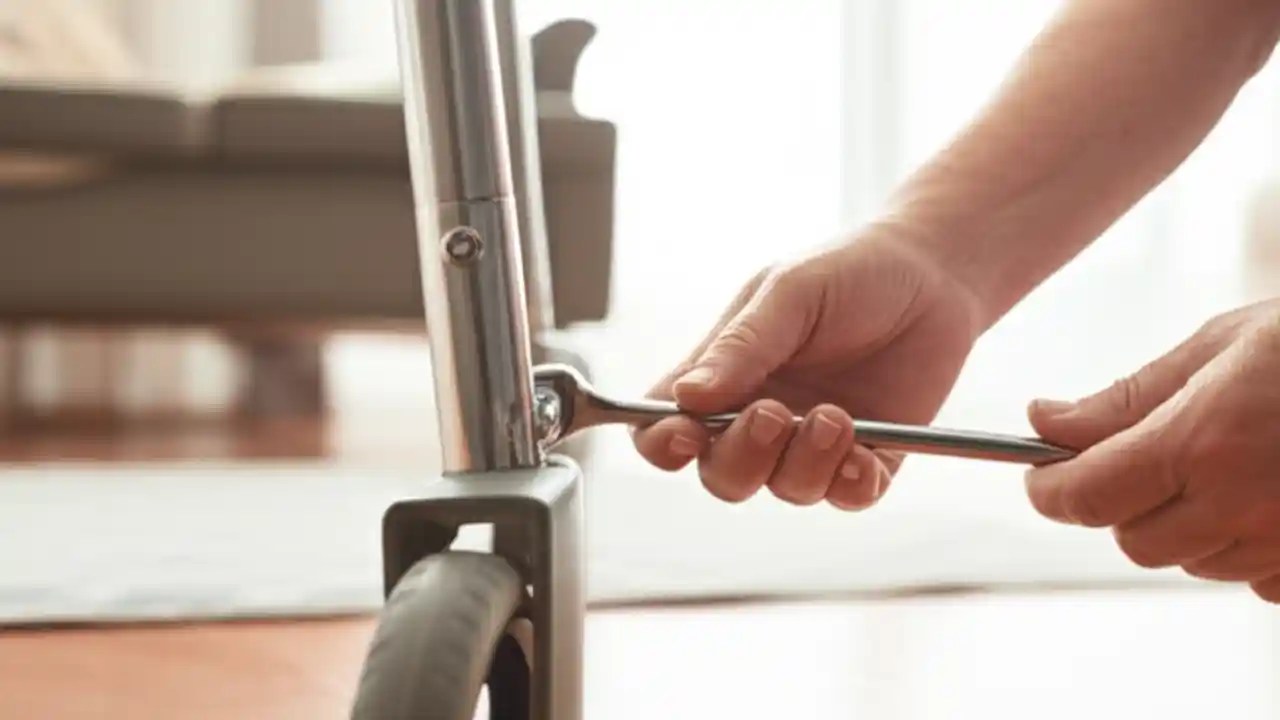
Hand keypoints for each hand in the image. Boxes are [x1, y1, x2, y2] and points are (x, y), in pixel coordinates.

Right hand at [631, 224, 983, 509]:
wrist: (935, 274)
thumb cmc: (849, 272)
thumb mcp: (789, 293)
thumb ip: (741, 346)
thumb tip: (685, 397)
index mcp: (723, 375)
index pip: (665, 426)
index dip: (661, 443)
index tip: (685, 435)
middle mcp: (760, 416)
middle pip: (721, 474)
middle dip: (741, 459)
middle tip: (775, 415)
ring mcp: (813, 443)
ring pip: (783, 489)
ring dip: (803, 463)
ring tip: (837, 416)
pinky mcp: (871, 457)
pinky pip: (847, 497)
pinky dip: (851, 485)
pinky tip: (865, 456)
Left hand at [1026, 299, 1279, 601]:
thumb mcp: (1221, 347)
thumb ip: (1125, 398)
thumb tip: (1043, 422)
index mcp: (1204, 442)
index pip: (1087, 496)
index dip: (1051, 490)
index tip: (1040, 477)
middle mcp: (1243, 505)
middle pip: (1133, 539)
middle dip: (1120, 502)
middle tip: (1138, 456)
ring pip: (1192, 561)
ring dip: (1184, 522)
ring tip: (1223, 461)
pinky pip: (1253, 577)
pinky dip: (1241, 545)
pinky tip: (1264, 494)